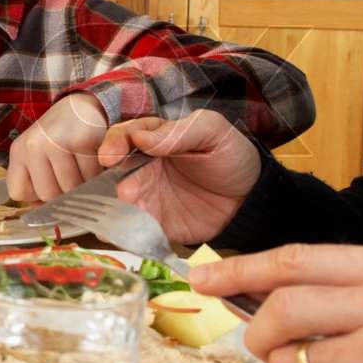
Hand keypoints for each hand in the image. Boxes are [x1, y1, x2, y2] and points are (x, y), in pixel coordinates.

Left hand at [7, 93, 107, 201]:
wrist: (81, 107)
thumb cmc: (58, 138)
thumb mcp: (36, 155)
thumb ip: (34, 182)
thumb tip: (42, 214)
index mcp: (18, 151)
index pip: (18, 193)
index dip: (35, 196)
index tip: (48, 186)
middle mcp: (33, 146)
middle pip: (48, 195)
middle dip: (62, 194)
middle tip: (71, 179)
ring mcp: (57, 143)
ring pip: (70, 189)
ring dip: (82, 187)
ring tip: (83, 172)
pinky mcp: (82, 141)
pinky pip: (90, 176)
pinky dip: (96, 176)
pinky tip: (93, 163)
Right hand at [95, 110, 260, 243]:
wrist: (252, 198)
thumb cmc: (231, 157)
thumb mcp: (212, 131)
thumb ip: (179, 132)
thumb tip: (141, 138)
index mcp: (154, 139)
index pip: (125, 137)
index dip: (114, 144)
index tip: (110, 156)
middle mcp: (143, 167)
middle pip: (116, 171)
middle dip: (113, 179)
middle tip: (124, 189)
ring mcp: (147, 196)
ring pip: (120, 200)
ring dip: (118, 206)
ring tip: (128, 210)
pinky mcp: (155, 222)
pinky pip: (136, 226)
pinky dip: (128, 229)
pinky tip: (128, 231)